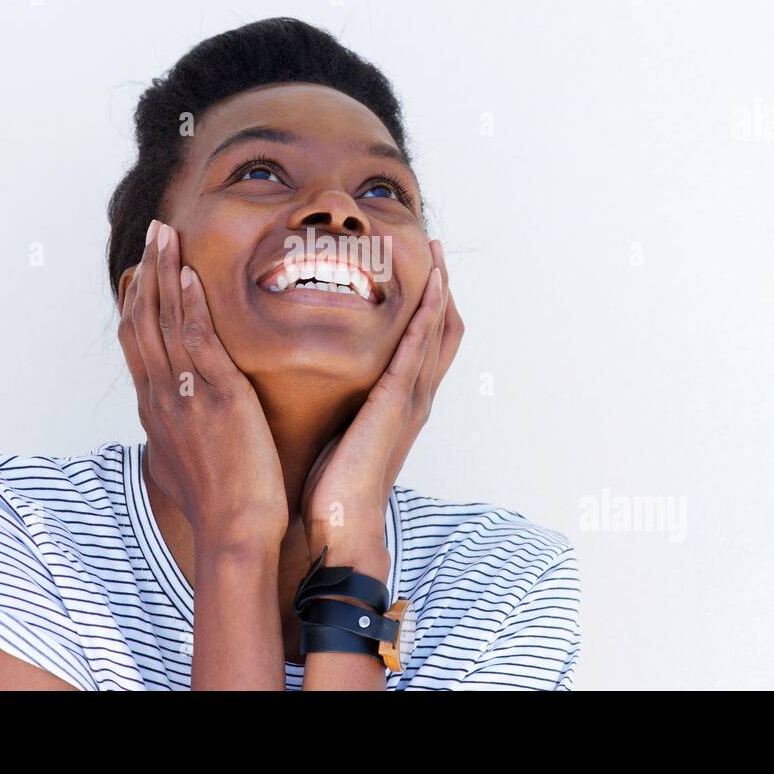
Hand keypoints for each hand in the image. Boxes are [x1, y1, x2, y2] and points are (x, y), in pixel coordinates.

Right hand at [118, 219, 288, 550]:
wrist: (234, 532)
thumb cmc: (218, 507)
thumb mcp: (182, 468)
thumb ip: (173, 441)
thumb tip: (167, 437)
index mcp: (156, 411)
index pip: (137, 344)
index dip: (137, 301)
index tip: (140, 269)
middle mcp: (162, 398)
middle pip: (142, 322)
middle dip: (146, 273)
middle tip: (153, 233)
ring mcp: (186, 395)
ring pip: (165, 322)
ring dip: (163, 273)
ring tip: (166, 234)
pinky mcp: (218, 398)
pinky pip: (197, 341)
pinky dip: (189, 304)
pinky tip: (188, 274)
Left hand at [299, 239, 463, 558]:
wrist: (342, 524)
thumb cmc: (334, 487)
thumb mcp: (342, 435)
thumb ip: (346, 409)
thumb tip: (328, 390)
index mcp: (403, 404)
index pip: (428, 345)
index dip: (431, 308)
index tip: (424, 273)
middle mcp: (416, 397)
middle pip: (444, 331)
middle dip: (444, 289)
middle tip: (438, 249)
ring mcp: (411, 399)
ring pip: (439, 333)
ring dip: (441, 291)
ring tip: (438, 254)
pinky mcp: (396, 403)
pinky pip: (418, 349)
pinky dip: (428, 315)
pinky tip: (430, 288)